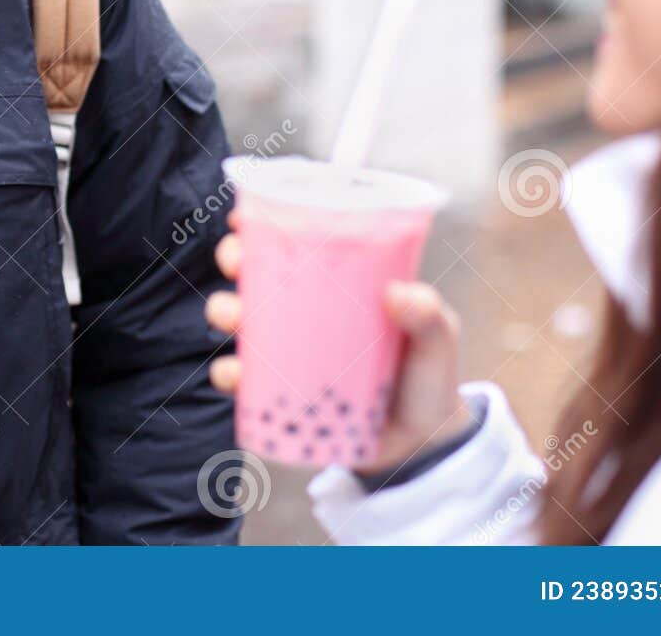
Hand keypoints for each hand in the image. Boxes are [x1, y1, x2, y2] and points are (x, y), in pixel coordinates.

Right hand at [204, 224, 473, 472]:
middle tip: (238, 264)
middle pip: (254, 270)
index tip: (245, 217)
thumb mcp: (437, 341)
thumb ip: (430, 317)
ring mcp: (287, 350)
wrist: (421, 442)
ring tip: (236, 318)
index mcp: (336, 283)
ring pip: (238, 318)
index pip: (295, 240)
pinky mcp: (278, 392)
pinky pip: (240, 380)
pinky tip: (235, 374)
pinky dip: (229, 374)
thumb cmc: (428, 377)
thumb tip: (398, 293)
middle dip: (234, 258)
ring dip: (223, 310)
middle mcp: (303, 310)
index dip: (261, 222)